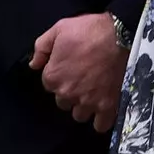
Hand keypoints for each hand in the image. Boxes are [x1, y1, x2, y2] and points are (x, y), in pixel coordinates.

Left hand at [27, 14, 125, 131]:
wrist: (120, 35)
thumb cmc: (88, 30)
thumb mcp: (59, 29)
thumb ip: (41, 47)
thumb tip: (33, 64)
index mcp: (53, 76)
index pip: (49, 85)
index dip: (59, 76)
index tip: (69, 68)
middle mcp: (68, 94)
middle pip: (63, 102)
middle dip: (70, 92)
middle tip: (82, 79)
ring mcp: (88, 102)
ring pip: (79, 114)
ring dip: (84, 106)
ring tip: (93, 93)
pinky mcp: (108, 106)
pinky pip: (100, 125)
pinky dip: (101, 120)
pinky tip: (103, 109)